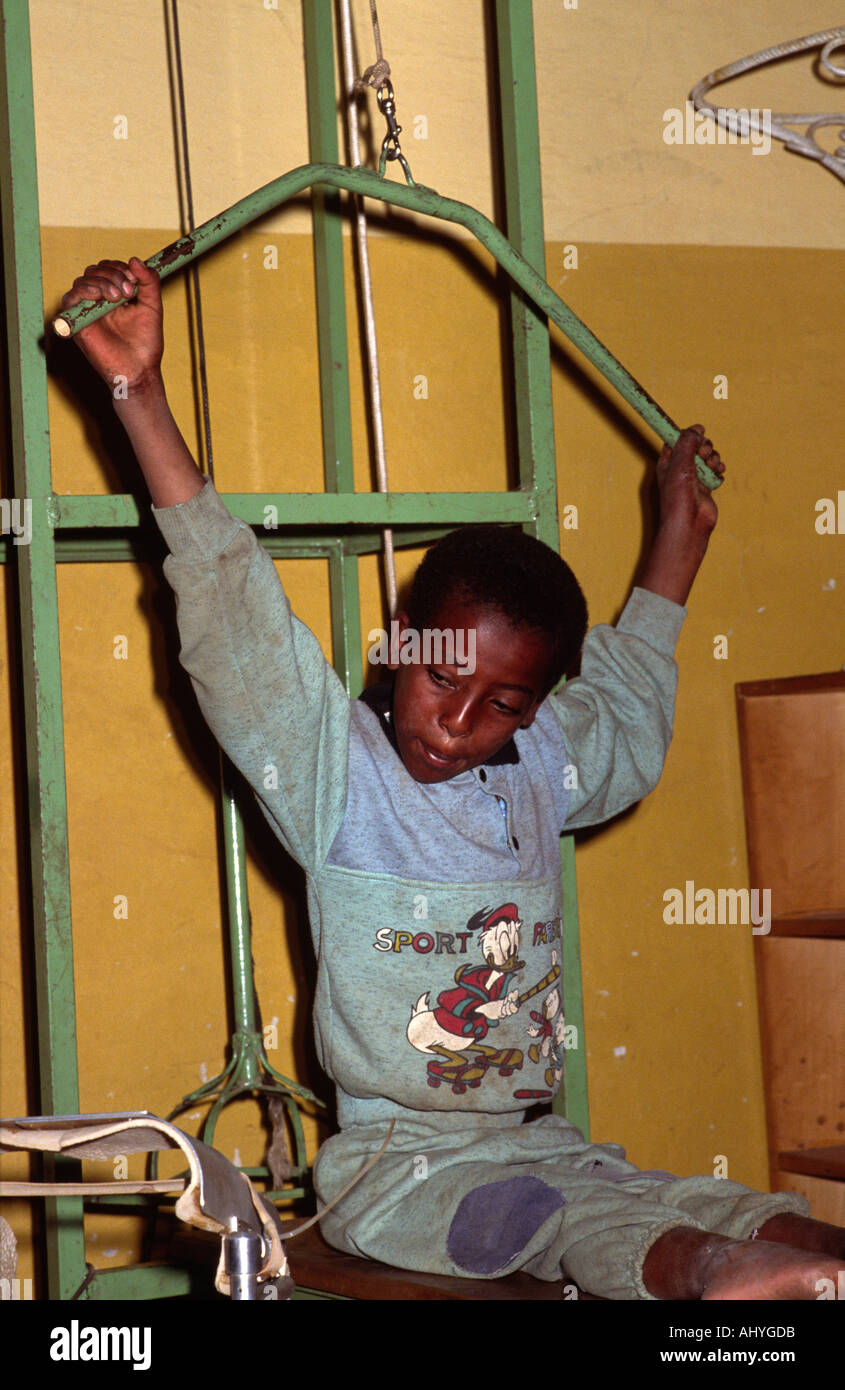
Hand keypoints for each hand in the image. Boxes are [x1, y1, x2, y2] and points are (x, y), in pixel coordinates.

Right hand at [60, 257, 162, 393]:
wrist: (139, 369)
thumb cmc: (146, 342)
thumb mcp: (153, 306)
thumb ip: (149, 282)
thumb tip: (135, 259)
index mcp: (115, 294)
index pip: (109, 268)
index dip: (120, 268)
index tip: (135, 280)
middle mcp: (99, 300)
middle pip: (95, 270)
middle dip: (113, 274)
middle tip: (128, 292)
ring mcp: (88, 310)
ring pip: (83, 280)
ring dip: (102, 282)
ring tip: (118, 297)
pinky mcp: (78, 323)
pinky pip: (70, 299)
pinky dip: (83, 292)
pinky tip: (99, 297)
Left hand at [656, 424, 724, 541]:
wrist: (689, 523)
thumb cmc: (678, 496)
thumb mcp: (679, 463)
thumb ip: (688, 442)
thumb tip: (697, 428)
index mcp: (668, 462)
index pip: (677, 439)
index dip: (688, 434)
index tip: (699, 431)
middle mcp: (679, 468)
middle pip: (696, 445)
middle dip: (704, 446)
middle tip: (704, 454)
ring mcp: (694, 477)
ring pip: (708, 456)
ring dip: (713, 457)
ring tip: (712, 465)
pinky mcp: (706, 486)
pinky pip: (715, 469)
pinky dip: (719, 468)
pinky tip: (719, 471)